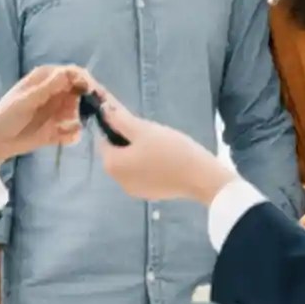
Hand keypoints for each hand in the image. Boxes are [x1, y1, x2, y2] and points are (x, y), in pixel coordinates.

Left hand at [0, 65, 93, 177]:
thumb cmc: (7, 115)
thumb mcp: (27, 99)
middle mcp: (56, 92)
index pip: (73, 73)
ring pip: (79, 112)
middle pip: (81, 92)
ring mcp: (58, 110)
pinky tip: (64, 139)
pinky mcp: (58, 129)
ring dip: (75, 120)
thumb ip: (50, 87)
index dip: (85, 81)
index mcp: (47, 78)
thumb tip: (72, 72)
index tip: (92, 93)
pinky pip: (73, 131)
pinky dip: (71, 135)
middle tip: (89, 113)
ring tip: (62, 127)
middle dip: (86, 103)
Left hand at [93, 94, 236, 204]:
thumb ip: (120, 119)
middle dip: (128, 139)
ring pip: (130, 163)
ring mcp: (134, 190)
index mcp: (112, 164)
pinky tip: (165, 158)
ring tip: (159, 143)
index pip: (104, 139)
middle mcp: (118, 180)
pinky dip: (148, 164)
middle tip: (150, 131)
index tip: (133, 119)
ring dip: (138, 151)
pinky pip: (142, 173)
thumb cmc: (170, 150)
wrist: (200, 177)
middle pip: (117, 152)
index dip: (115, 125)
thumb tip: (103, 109)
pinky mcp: (149, 194)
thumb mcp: (144, 129)